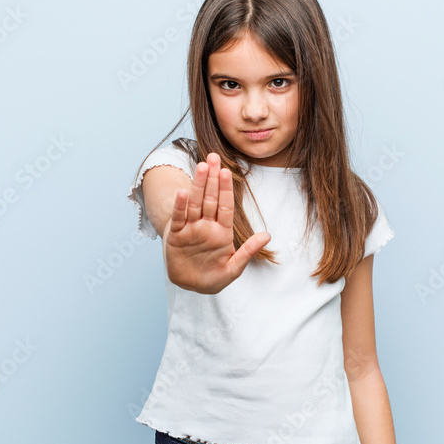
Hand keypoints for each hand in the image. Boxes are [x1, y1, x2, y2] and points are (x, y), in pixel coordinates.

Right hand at [164, 152, 270, 293]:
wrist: (190, 286)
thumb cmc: (213, 277)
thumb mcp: (233, 268)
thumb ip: (248, 252)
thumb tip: (267, 235)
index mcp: (222, 231)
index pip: (225, 206)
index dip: (226, 189)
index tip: (226, 171)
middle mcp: (206, 226)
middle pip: (209, 198)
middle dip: (211, 179)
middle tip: (212, 157)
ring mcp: (191, 229)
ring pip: (195, 203)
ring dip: (198, 185)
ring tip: (201, 167)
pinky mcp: (176, 236)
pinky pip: (179, 218)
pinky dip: (180, 206)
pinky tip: (182, 192)